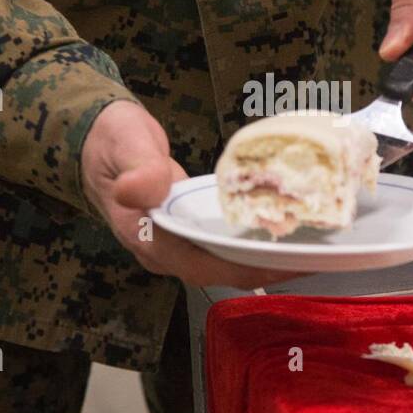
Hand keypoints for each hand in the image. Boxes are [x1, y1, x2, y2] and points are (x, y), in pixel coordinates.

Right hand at [81, 100, 301, 288]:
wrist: (96, 142)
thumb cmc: (110, 140)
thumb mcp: (124, 143)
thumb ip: (137, 167)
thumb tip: (138, 190)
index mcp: (145, 237)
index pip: (201, 267)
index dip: (246, 269)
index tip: (287, 263)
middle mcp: (163, 250)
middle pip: (221, 272)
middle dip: (268, 268)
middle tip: (316, 256)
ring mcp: (175, 243)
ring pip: (224, 262)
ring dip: (265, 258)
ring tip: (311, 247)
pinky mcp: (187, 231)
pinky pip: (223, 245)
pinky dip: (253, 241)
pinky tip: (284, 229)